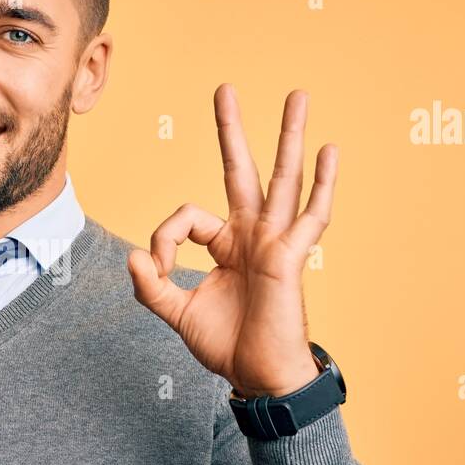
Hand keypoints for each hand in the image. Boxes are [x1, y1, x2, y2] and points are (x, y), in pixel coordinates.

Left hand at [127, 85, 337, 397]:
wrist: (258, 375)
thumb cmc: (227, 344)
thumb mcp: (176, 312)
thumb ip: (152, 286)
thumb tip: (135, 256)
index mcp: (226, 244)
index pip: (187, 217)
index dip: (165, 239)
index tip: (158, 269)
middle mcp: (251, 234)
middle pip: (241, 171)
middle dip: (231, 131)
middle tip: (223, 89)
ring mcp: (274, 241)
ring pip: (282, 179)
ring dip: (289, 136)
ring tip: (297, 95)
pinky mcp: (290, 257)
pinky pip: (311, 215)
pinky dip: (323, 183)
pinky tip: (329, 151)